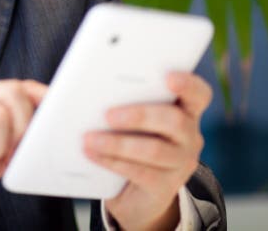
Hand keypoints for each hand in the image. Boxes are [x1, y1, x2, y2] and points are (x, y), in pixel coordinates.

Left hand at [83, 72, 211, 229]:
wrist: (135, 191)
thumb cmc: (129, 139)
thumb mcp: (127, 117)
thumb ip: (116, 98)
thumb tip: (68, 84)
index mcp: (184, 110)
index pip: (199, 93)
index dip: (187, 82)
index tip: (168, 75)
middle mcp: (189, 135)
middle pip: (173, 120)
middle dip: (140, 114)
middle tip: (108, 113)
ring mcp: (181, 163)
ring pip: (153, 150)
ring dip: (117, 142)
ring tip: (88, 138)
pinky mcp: (165, 186)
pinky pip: (140, 172)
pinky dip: (112, 160)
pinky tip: (91, 153)